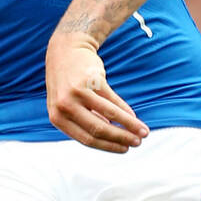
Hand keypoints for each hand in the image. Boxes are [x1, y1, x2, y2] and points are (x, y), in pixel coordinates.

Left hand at [46, 32, 147, 152]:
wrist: (66, 50)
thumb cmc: (69, 83)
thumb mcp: (69, 105)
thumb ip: (86, 122)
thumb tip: (112, 140)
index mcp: (57, 118)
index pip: (86, 139)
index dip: (108, 146)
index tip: (124, 150)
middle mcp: (64, 106)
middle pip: (98, 129)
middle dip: (120, 139)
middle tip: (137, 143)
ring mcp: (76, 92)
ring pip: (108, 115)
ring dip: (129, 125)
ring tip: (143, 132)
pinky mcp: (90, 79)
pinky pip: (112, 99)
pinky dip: (125, 110)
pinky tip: (134, 117)